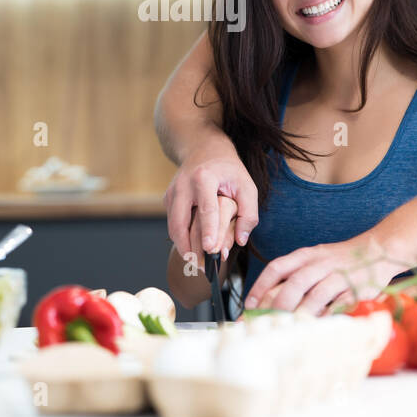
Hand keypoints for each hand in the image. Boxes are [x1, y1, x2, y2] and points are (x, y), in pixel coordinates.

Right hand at [164, 141, 258, 261]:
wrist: (203, 148)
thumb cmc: (228, 170)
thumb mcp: (246, 185)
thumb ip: (249, 213)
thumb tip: (241, 240)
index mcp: (204, 178)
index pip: (206, 209)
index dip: (208, 230)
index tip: (210, 249)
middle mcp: (183, 185)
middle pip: (181, 222)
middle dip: (188, 247)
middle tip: (201, 267)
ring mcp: (172, 192)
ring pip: (173, 226)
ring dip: (183, 247)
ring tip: (197, 264)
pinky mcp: (167, 199)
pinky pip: (173, 224)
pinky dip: (181, 239)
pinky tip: (192, 251)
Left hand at [242, 236, 402, 315]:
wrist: (379, 249)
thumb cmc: (342, 259)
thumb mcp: (315, 259)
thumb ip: (295, 275)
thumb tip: (269, 299)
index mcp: (307, 255)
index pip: (277, 268)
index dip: (260, 287)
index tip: (249, 306)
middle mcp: (321, 263)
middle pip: (294, 283)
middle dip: (276, 305)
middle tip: (265, 323)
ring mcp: (339, 276)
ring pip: (315, 295)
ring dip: (299, 314)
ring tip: (286, 329)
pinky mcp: (356, 289)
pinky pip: (338, 306)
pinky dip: (325, 318)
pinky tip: (315, 328)